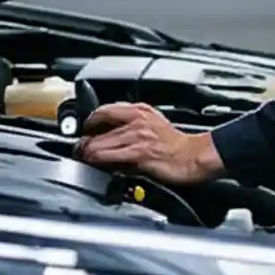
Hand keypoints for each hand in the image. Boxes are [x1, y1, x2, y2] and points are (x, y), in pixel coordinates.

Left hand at [75, 103, 224, 185]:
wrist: (195, 157)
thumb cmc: (177, 145)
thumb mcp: (154, 125)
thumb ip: (134, 125)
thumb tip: (113, 135)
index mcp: (140, 110)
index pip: (105, 109)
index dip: (89, 120)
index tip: (84, 130)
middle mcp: (137, 120)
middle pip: (98, 126)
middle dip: (84, 140)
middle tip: (79, 149)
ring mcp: (137, 136)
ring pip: (100, 143)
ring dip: (87, 152)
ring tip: (83, 158)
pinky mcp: (138, 154)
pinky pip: (109, 156)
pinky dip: (98, 161)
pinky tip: (95, 164)